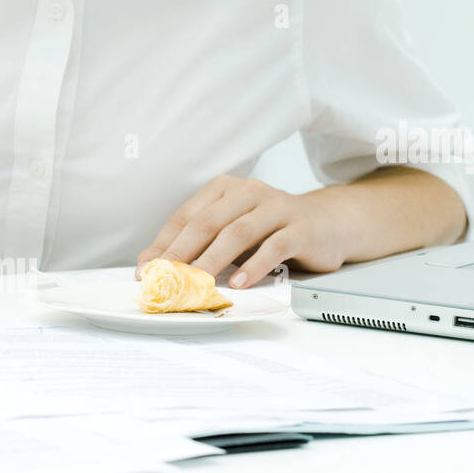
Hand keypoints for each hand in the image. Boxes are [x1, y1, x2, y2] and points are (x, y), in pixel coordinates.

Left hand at [136, 175, 348, 287]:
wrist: (328, 225)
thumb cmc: (271, 230)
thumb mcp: (230, 232)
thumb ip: (197, 244)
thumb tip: (151, 265)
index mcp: (225, 189)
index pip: (186, 217)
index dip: (164, 244)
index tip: (145, 270)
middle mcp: (249, 192)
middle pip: (207, 223)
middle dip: (182, 253)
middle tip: (164, 278)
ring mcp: (276, 208)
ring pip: (237, 233)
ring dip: (214, 260)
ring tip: (197, 282)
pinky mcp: (300, 228)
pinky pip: (274, 247)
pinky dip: (254, 266)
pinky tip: (240, 283)